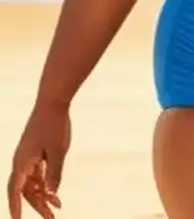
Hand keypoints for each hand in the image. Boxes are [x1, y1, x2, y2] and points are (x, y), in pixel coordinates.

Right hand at [8, 103, 69, 218]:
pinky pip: (38, 175)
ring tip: (57, 208)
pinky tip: (56, 194)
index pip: (15, 191)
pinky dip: (47, 184)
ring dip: (43, 196)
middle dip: (37, 206)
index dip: (16, 207)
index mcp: (22, 163)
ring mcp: (28, 158)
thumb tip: (52, 193)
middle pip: (26, 191)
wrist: (52, 104)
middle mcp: (21, 163)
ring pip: (33, 184)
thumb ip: (54, 173)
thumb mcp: (57, 151)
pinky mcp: (36, 154)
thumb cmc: (54, 126)